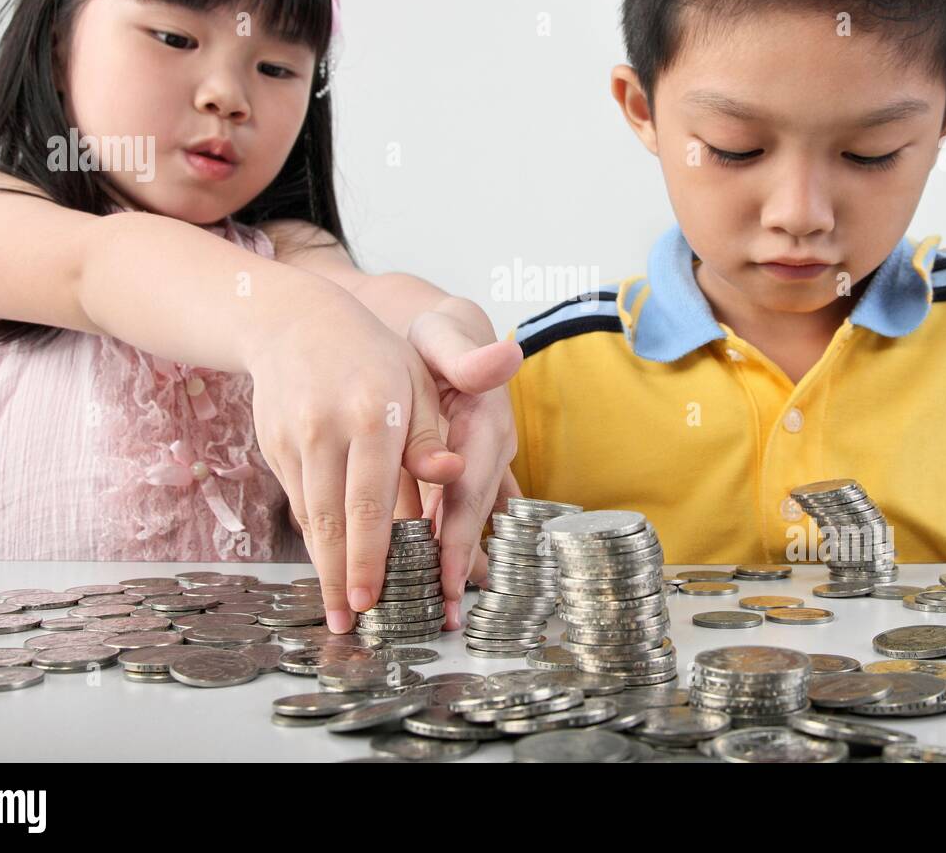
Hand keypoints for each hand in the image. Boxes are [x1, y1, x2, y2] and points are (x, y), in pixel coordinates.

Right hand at [247, 287, 465, 632]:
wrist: (293, 322)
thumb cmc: (373, 355)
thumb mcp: (415, 379)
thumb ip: (431, 433)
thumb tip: (453, 472)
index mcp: (372, 414)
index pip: (370, 500)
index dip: (370, 555)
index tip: (373, 597)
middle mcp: (326, 430)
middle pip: (332, 519)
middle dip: (340, 577)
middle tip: (348, 623)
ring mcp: (292, 440)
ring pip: (309, 516)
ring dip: (322, 566)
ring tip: (336, 608)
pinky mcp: (273, 447)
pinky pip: (298, 500)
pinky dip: (313, 534)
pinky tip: (325, 560)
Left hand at [407, 304, 522, 628]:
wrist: (444, 332)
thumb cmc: (437, 336)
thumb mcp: (444, 336)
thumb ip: (469, 356)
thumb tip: (508, 354)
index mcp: (486, 423)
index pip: (470, 487)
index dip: (458, 532)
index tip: (446, 575)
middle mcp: (489, 449)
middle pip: (471, 515)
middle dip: (457, 564)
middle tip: (442, 613)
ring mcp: (482, 462)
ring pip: (470, 519)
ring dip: (460, 562)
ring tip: (444, 608)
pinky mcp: (470, 469)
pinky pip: (462, 511)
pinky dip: (451, 541)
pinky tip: (438, 574)